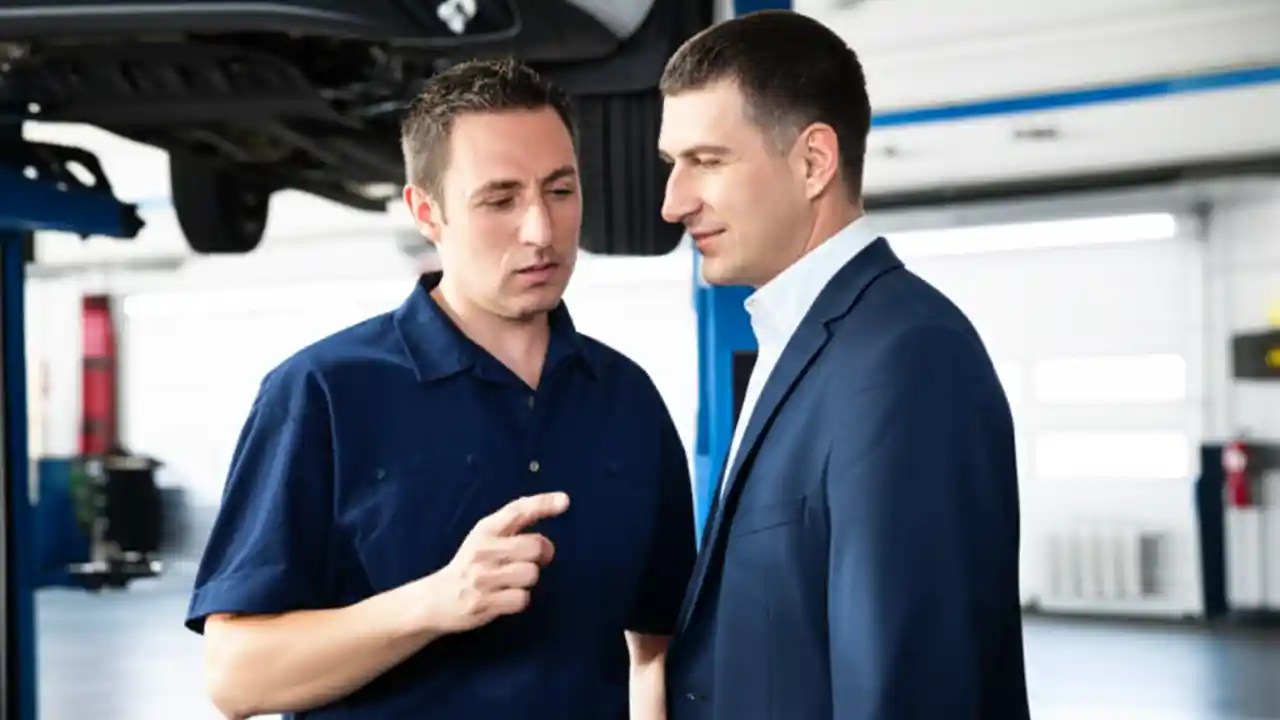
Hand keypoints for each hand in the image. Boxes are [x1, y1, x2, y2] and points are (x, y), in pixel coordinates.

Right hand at [420, 492, 569, 634]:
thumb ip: (513, 528)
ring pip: (530, 574)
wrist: (435, 600)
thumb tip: (550, 531)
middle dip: (542, 554)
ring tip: (510, 582)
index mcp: (485, 530)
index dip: (542, 503)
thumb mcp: (485, 538)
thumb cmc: (470, 565)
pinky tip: (503, 598)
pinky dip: (518, 600)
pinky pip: (522, 599)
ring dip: (527, 580)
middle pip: (533, 546)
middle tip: (535, 560)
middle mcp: (483, 550)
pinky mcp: (483, 603)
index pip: (517, 510)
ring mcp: (482, 577)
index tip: (565, 500)